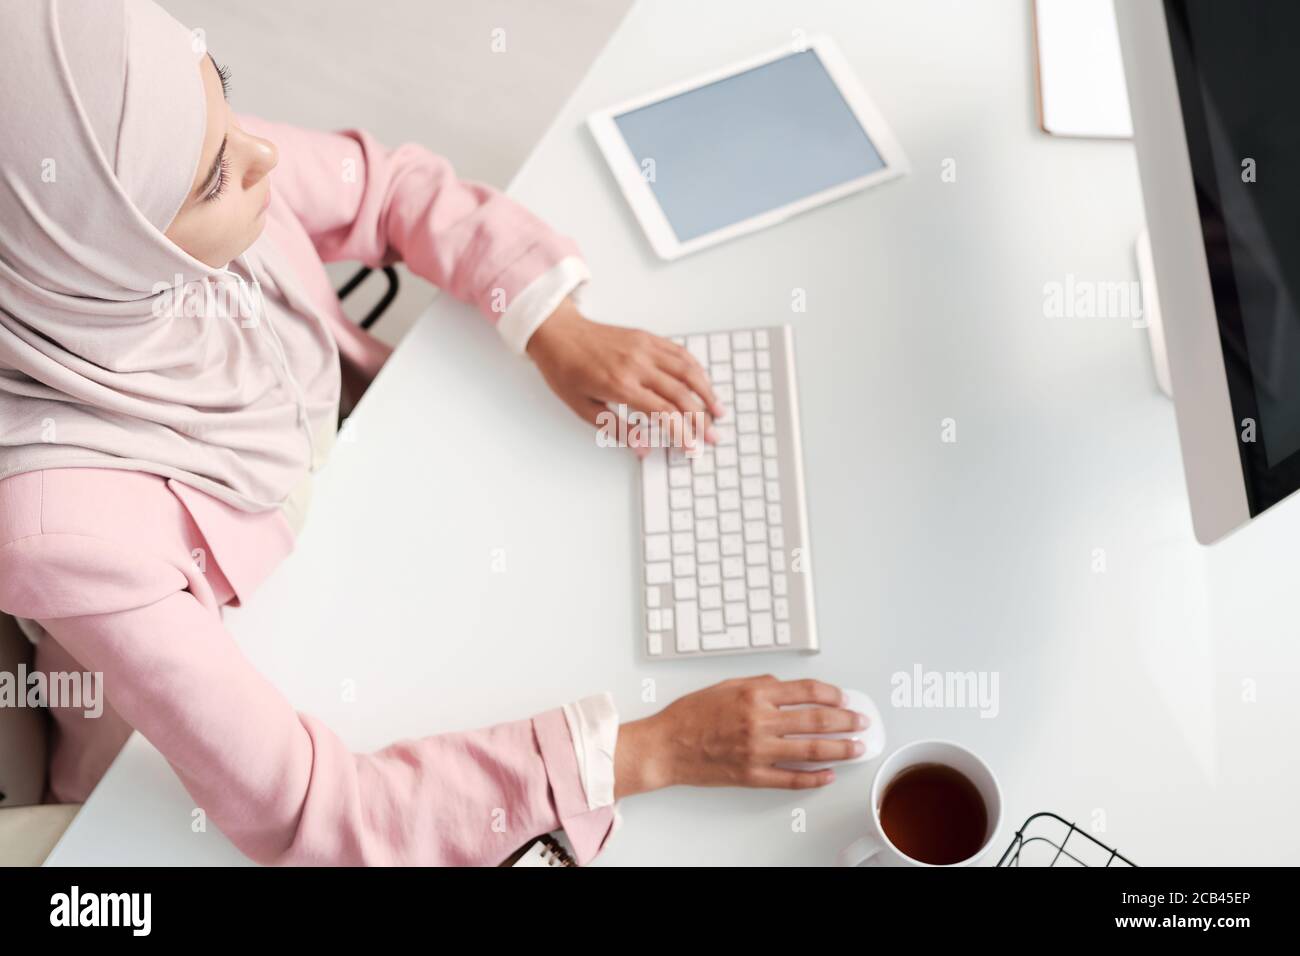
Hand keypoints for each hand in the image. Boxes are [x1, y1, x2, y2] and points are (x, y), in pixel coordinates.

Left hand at [525, 298, 724, 454]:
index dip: (682, 432)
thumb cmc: (567, 371)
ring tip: (719, 411)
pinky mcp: (647, 337)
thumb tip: (643, 448)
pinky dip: (696, 369)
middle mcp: (637, 365)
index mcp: (620, 385)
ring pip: (687, 371)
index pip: (663, 412)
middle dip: (701, 419)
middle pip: (681, 394)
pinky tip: (703, 383)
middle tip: (712, 436)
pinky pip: (679, 352)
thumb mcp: (584, 408)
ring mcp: (645, 348)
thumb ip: (617, 429)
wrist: (559, 335)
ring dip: (707, 393)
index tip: (692, 446)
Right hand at [613, 675, 867, 798]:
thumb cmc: (689, 715)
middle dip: (845, 721)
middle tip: (861, 721)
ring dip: (840, 748)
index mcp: (754, 695)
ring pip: (810, 749)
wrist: (665, 746)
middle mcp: (759, 721)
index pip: (805, 691)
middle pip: (815, 720)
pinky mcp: (753, 775)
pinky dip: (813, 778)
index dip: (830, 694)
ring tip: (857, 747)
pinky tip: (828, 774)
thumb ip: (758, 684)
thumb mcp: (725, 686)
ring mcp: (758, 751)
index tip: (843, 698)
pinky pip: (791, 778)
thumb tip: (785, 686)